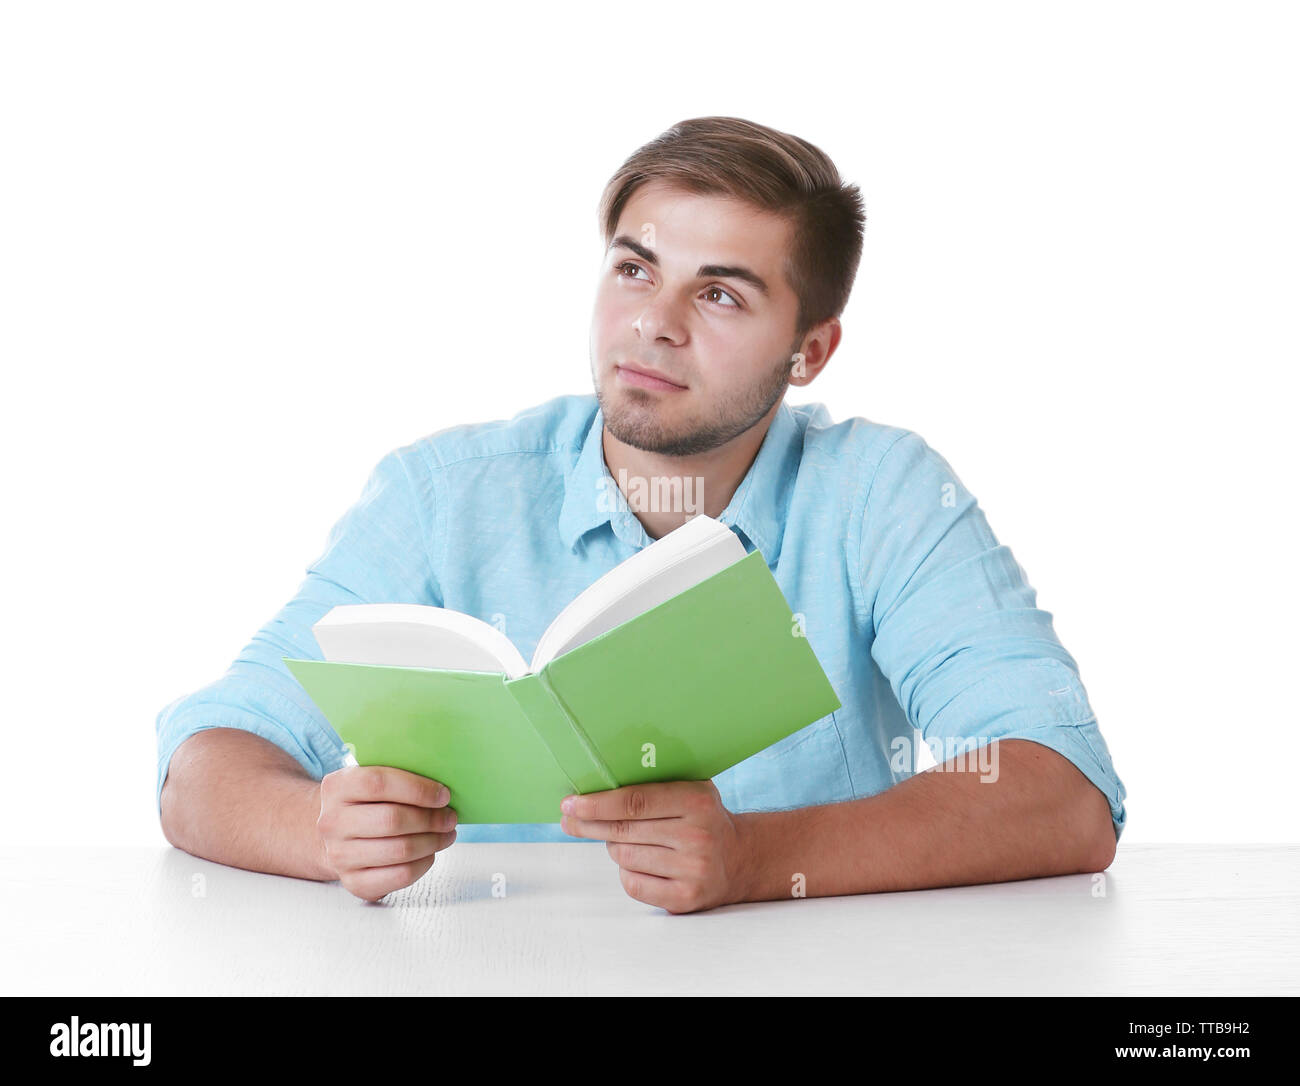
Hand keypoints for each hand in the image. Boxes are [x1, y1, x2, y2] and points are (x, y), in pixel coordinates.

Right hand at [317, 765, 458, 901]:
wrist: (337, 834)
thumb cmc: (366, 801)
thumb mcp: (371, 777)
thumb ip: (399, 774)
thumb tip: (442, 787)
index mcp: (337, 787)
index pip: (379, 783)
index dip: (418, 789)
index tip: (443, 795)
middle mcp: (332, 822)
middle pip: (392, 820)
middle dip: (431, 819)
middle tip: (450, 817)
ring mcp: (339, 855)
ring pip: (400, 850)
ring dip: (433, 841)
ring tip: (446, 833)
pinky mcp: (353, 882)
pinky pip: (400, 876)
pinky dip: (424, 864)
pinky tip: (430, 853)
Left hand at [560, 780, 754, 913]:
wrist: (739, 859)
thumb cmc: (702, 818)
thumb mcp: (690, 789)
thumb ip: (652, 783)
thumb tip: (594, 786)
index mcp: (696, 799)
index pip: (635, 801)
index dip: (597, 803)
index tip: (571, 803)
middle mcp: (697, 835)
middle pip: (624, 831)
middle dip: (589, 825)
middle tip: (569, 819)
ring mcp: (692, 869)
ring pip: (624, 857)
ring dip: (615, 847)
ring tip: (623, 840)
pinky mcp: (685, 898)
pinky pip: (633, 884)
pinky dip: (627, 872)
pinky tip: (639, 862)